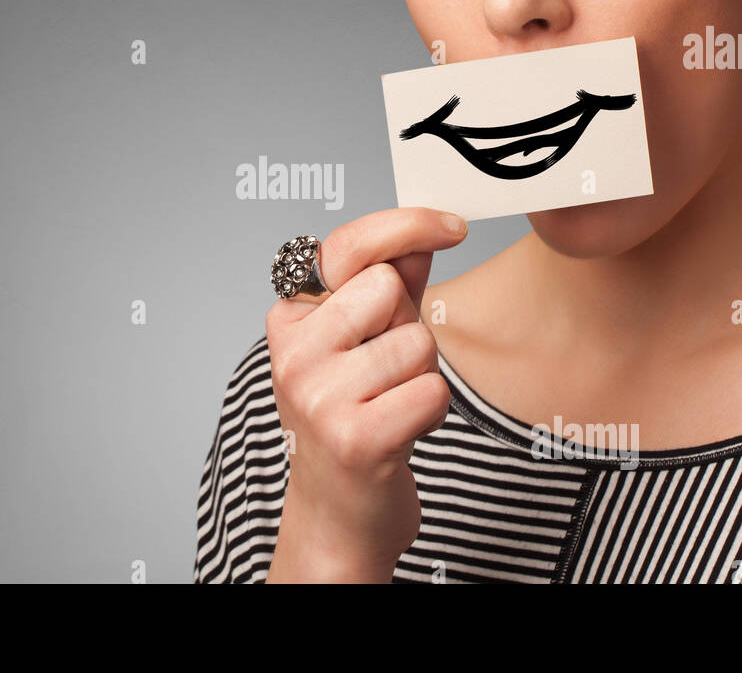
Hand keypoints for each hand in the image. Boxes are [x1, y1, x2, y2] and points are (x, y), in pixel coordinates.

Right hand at [263, 207, 468, 581]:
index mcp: (289, 321)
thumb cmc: (355, 420)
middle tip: (387, 370)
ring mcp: (318, 396)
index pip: (347, 247)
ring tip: (389, 405)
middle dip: (408, 325)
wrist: (338, 517)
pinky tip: (400, 433)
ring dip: (421, 376)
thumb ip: (393, 287)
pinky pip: (431, 392)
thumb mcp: (367, 344)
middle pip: (390, 289)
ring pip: (416, 343)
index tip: (451, 225)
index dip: (404, 226)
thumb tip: (422, 235)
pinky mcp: (355, 437)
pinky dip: (431, 414)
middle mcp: (293, 353)